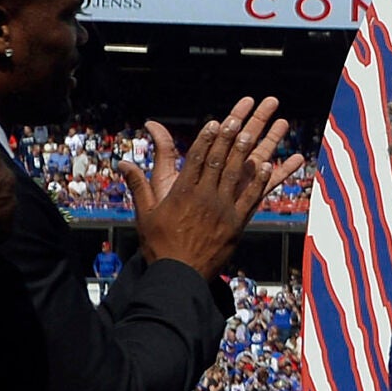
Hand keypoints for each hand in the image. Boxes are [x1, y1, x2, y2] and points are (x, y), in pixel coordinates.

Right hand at [124, 97, 306, 279]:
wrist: (178, 275)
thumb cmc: (159, 244)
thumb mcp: (145, 213)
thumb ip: (138, 184)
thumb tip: (123, 162)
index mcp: (181, 192)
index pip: (195, 158)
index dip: (208, 138)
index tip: (217, 122)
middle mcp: (204, 197)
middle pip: (219, 160)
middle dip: (231, 136)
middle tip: (243, 115)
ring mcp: (223, 209)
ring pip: (237, 174)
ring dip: (248, 151)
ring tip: (257, 131)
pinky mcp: (237, 223)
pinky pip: (251, 198)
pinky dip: (260, 181)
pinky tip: (268, 164)